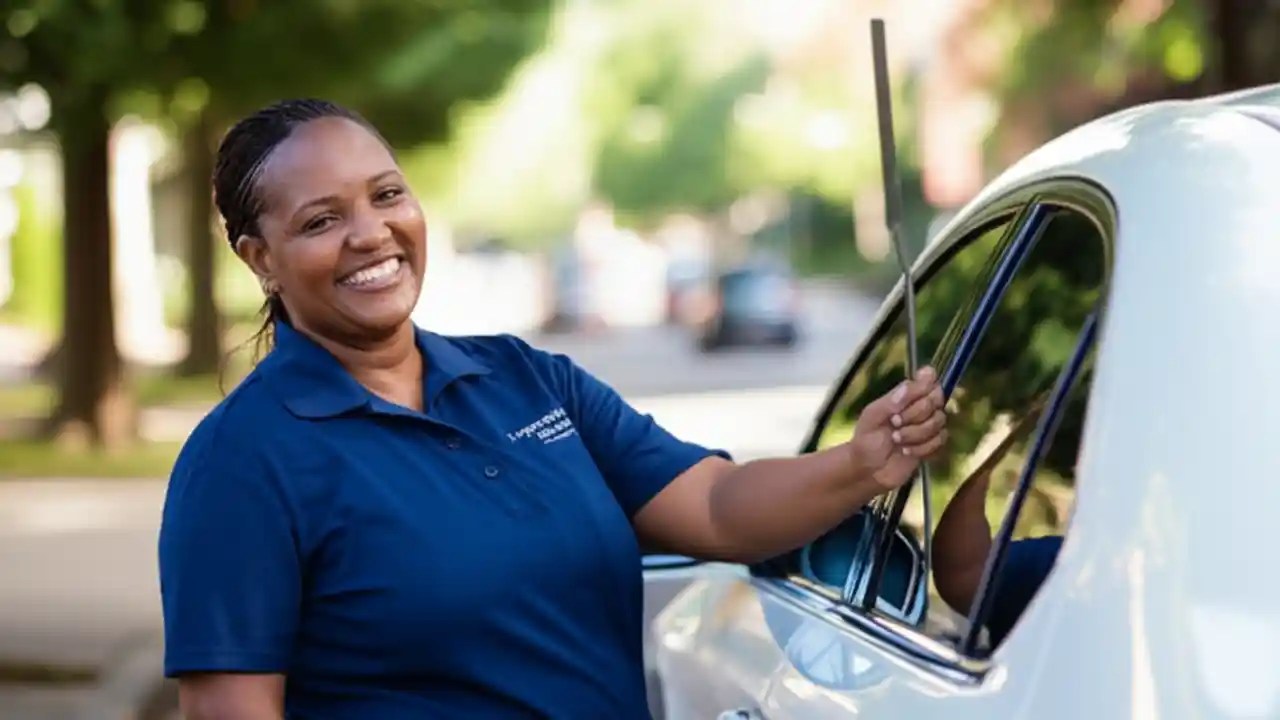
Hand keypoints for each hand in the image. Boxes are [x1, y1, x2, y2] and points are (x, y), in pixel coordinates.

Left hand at [847, 366, 946, 490]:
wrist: (870, 469)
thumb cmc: (867, 439)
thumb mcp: (872, 416)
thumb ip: (891, 400)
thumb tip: (909, 385)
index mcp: (906, 393)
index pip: (929, 377)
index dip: (924, 386)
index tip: (906, 400)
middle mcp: (921, 405)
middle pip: (937, 398)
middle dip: (914, 413)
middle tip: (895, 423)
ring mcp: (929, 424)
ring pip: (939, 420)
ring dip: (915, 433)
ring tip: (897, 439)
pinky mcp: (934, 443)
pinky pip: (940, 439)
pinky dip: (921, 447)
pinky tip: (906, 451)